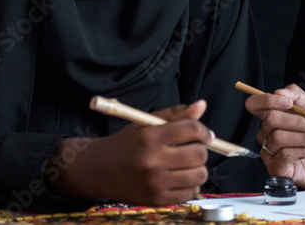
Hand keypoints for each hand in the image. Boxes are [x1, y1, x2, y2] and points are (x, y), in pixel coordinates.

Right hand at [48, 100, 213, 205]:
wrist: (99, 170)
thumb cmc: (127, 144)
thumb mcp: (147, 124)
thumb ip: (175, 115)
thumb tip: (202, 105)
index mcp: (150, 137)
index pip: (191, 129)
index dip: (204, 131)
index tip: (205, 135)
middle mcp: (152, 161)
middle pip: (198, 154)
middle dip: (201, 149)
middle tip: (193, 148)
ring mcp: (155, 183)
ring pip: (199, 175)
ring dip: (199, 168)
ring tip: (188, 164)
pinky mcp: (157, 200)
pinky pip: (190, 193)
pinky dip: (192, 184)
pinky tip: (182, 177)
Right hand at [244, 83, 304, 188]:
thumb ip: (297, 96)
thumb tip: (279, 92)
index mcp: (275, 115)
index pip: (255, 104)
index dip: (267, 100)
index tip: (289, 103)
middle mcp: (268, 132)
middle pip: (270, 119)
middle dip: (297, 121)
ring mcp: (270, 151)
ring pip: (278, 137)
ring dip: (303, 137)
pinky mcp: (276, 168)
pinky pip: (284, 154)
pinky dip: (303, 150)